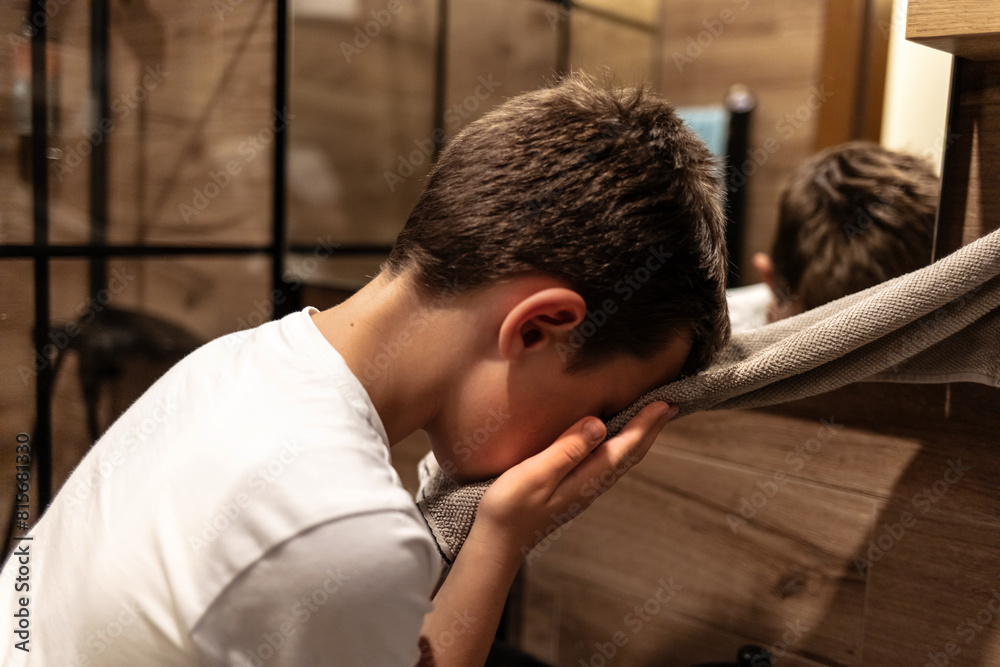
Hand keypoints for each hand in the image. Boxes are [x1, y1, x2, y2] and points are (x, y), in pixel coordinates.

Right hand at [473, 401, 676, 556]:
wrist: (497, 543)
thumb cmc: (511, 508)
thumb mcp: (537, 474)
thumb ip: (567, 449)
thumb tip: (599, 424)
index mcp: (587, 479)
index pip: (625, 447)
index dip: (646, 424)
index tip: (666, 402)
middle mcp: (591, 485)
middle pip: (629, 454)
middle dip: (651, 429)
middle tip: (671, 404)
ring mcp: (583, 489)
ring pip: (620, 459)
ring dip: (638, 437)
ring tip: (651, 418)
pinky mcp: (572, 489)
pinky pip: (605, 462)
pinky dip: (619, 446)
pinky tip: (613, 439)